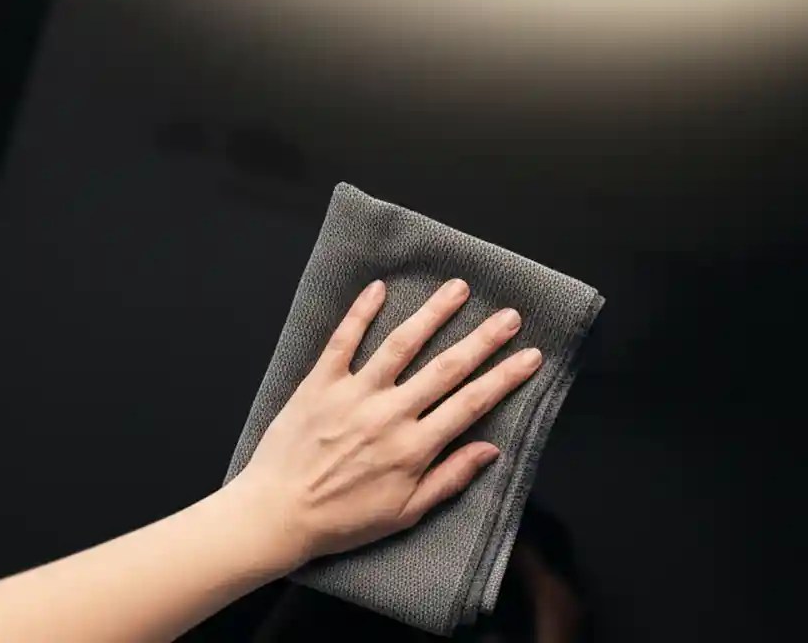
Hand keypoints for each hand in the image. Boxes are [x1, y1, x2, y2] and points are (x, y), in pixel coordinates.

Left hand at [226, 279, 542, 568]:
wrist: (277, 515)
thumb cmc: (342, 520)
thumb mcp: (405, 512)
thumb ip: (450, 477)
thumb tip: (490, 449)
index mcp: (414, 448)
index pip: (471, 403)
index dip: (505, 377)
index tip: (530, 355)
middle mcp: (389, 415)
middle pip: (446, 368)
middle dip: (483, 339)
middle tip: (509, 315)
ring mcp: (354, 395)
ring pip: (401, 345)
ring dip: (432, 314)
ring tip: (457, 289)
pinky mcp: (320, 384)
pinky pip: (343, 341)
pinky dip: (360, 313)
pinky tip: (379, 288)